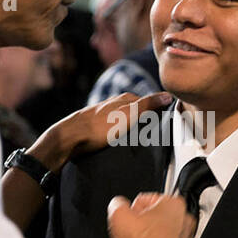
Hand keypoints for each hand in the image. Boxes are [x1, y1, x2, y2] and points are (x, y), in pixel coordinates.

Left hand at [31, 91, 173, 172]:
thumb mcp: (128, 115)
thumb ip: (147, 105)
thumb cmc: (99, 127)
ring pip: (124, 119)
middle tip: (153, 134)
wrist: (70, 138)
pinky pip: (113, 129)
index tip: (165, 120)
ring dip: (132, 128)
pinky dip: (120, 134)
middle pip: (135, 110)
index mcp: (123, 99)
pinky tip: (120, 142)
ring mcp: (103, 115)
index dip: (157, 110)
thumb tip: (167, 95)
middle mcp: (113, 104)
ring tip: (138, 141)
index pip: (147, 101)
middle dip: (144, 119)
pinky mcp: (94, 126)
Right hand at [107, 192, 195, 237]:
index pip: (149, 199)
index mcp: (174, 204)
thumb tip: (118, 205)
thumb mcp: (118, 214)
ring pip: (166, 237)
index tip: (130, 217)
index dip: (134, 208)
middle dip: (145, 223)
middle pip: (159, 218)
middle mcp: (185, 222)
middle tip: (134, 232)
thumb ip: (118, 203)